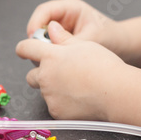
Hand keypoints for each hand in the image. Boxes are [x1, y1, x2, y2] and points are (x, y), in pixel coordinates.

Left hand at [16, 21, 140, 124]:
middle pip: (31, 74)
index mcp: (51, 56)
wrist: (115, 92)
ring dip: (53, 87)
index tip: (25, 49)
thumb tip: (52, 28)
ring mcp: (49, 95)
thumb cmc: (103, 65)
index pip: (26, 48)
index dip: (25, 47)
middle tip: (60, 72)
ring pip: (44, 91)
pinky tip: (78, 98)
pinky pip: (53, 104)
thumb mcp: (84, 44)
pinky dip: (62, 102)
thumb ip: (64, 38)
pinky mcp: (55, 111)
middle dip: (41, 72)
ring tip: (75, 85)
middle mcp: (45, 75)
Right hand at [26, 0, 128, 57]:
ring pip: (41, 38)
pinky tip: (57, 65)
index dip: (35, 24)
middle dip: (37, 41)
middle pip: (39, 25)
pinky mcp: (60, 40)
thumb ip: (70, 41)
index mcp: (71, 7)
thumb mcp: (92, 39)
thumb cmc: (110, 37)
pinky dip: (49, 56)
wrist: (121, 45)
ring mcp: (60, 28)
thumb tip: (48, 47)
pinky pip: (48, 47)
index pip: (44, 10)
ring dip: (43, 50)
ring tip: (51, 62)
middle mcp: (63, 15)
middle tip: (40, 56)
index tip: (33, 40)